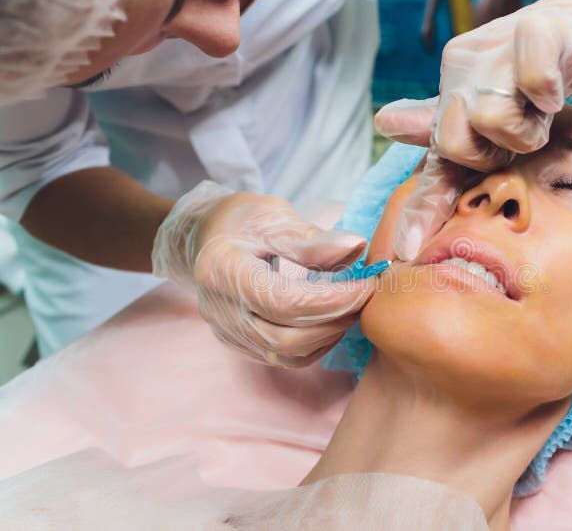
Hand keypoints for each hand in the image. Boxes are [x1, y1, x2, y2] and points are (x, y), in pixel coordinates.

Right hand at [152, 181, 371, 366]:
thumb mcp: (272, 216)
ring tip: (352, 307)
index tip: (366, 285)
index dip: (331, 299)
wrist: (202, 238)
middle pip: (286, 338)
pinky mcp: (239, 343)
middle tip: (365, 297)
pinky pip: (283, 358)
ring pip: (287, 354)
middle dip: (335, 321)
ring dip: (329, 335)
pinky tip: (332, 320)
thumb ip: (310, 238)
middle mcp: (220, 310)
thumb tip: (355, 247)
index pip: (284, 301)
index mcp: (222, 271)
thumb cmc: (239, 221)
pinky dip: (315, 345)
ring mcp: (227, 332)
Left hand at [376, 0, 571, 259]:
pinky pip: (531, 73)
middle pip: (453, 142)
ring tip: (541, 112)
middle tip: (517, 137)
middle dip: (491, 155)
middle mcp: (466, 69)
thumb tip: (385, 124)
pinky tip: (554, 93)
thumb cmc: (542, 70)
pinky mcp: (544, 29)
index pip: (435, 157)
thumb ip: (447, 126)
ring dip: (525, 130)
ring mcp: (500, 49)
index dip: (424, 206)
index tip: (409, 249)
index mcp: (452, 92)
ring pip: (490, 117)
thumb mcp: (496, 110)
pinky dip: (545, 90)